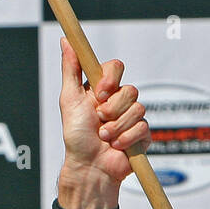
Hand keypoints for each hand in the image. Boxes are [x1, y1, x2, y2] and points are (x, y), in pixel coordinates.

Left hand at [57, 38, 149, 208]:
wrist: (88, 167)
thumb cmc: (76, 136)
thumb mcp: (69, 100)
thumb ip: (70, 70)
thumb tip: (66, 40)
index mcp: (102, 89)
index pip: (116, 67)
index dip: (111, 78)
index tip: (100, 93)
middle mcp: (119, 101)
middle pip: (130, 89)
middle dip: (112, 109)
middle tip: (98, 121)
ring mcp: (132, 118)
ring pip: (138, 109)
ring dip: (116, 127)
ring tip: (104, 138)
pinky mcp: (142, 135)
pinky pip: (144, 128)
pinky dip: (126, 139)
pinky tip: (116, 147)